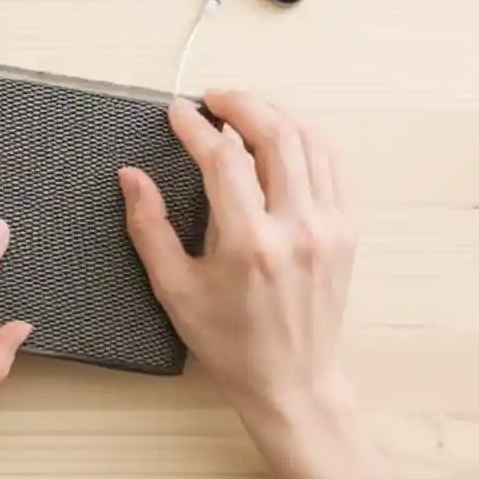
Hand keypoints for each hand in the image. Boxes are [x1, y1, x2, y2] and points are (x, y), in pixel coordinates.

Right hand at [120, 91, 398, 478]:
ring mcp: (328, 227)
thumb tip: (131, 175)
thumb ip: (149, 228)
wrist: (292, 381)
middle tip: (211, 98)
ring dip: (274, 114)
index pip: (224, 160)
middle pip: (275, 134)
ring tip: (242, 110)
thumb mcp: (175, 290)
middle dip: (240, 103)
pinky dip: (305, 138)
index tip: (176, 112)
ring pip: (309, 141)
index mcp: (249, 245)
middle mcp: (296, 228)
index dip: (196, 127)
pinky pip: (331, 164)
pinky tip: (281, 135)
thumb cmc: (229, 342)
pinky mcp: (346, 230)